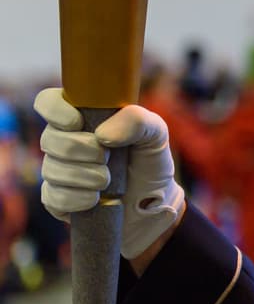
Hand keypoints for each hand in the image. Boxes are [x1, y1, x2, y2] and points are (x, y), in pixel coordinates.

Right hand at [36, 87, 185, 259]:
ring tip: (107, 180)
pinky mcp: (57, 199)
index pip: (48, 102)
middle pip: (49, 139)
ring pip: (51, 170)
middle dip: (80, 149)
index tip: (77, 122)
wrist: (154, 201)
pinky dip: (77, 198)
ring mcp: (58, 170)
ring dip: (83, 175)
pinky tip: (95, 198)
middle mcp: (64, 141)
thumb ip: (137, 120)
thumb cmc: (149, 160)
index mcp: (82, 117)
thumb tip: (103, 134)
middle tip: (106, 157)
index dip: (55, 110)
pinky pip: (52, 197)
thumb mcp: (155, 133)